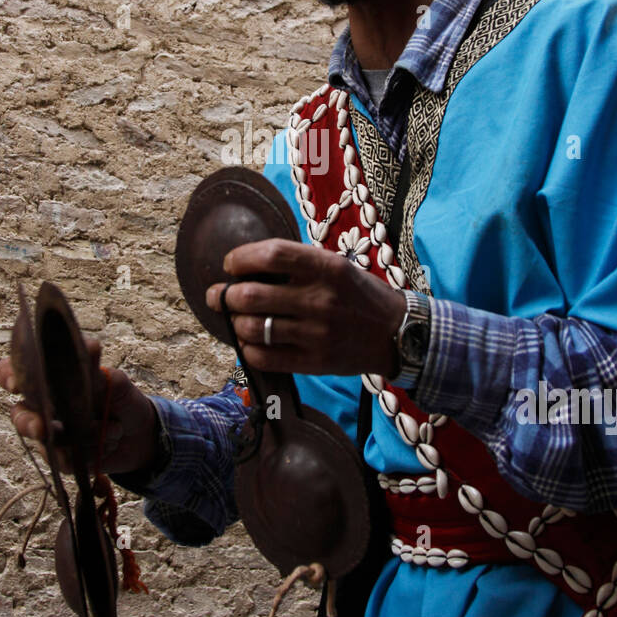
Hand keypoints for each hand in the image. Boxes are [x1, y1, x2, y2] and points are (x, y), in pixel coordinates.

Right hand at [0, 336, 159, 476]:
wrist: (141, 432)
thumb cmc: (119, 399)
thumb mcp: (114, 381)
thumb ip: (97, 369)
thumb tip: (90, 347)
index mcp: (48, 380)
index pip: (13, 372)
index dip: (7, 375)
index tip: (16, 384)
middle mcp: (42, 407)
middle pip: (19, 415)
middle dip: (29, 423)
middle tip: (44, 427)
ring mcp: (50, 434)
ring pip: (44, 441)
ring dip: (79, 436)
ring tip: (108, 430)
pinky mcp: (62, 459)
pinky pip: (64, 461)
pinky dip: (91, 451)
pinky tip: (110, 442)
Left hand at [204, 238, 404, 377]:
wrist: (397, 334)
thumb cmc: (360, 295)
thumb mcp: (336, 267)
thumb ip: (298, 265)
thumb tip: (247, 268)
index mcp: (327, 268)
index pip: (271, 255)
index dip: (241, 258)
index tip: (231, 264)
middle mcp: (320, 299)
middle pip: (251, 295)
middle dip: (225, 295)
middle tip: (219, 295)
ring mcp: (316, 333)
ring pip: (252, 328)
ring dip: (235, 322)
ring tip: (236, 319)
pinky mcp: (314, 361)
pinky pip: (264, 357)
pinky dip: (248, 349)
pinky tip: (250, 342)